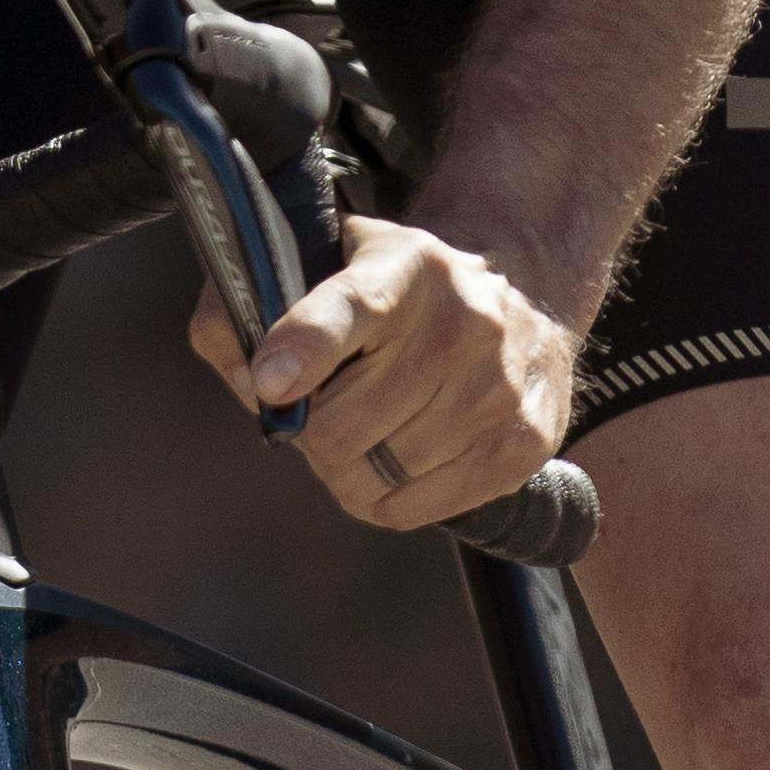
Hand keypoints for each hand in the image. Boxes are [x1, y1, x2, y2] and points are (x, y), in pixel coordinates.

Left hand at [193, 213, 583, 532]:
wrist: (524, 297)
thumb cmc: (402, 293)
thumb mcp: (336, 262)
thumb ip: (261, 303)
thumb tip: (245, 372)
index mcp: (406, 268)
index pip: (351, 309)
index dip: (303, 349)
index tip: (270, 383)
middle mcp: (463, 323)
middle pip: (342, 427)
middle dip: (310, 433)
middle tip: (319, 415)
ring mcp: (498, 388)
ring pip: (376, 476)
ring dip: (346, 470)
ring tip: (360, 437)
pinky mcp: (522, 444)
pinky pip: (416, 508)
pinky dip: (385, 498)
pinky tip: (392, 464)